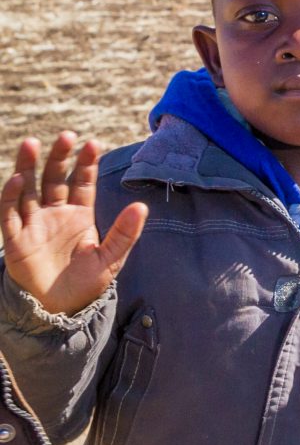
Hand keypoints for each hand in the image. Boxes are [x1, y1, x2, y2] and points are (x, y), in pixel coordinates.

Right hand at [2, 135, 147, 314]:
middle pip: (53, 178)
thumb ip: (125, 233)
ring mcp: (33, 224)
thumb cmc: (86, 283)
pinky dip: (11, 196)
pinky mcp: (15, 239)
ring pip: (27, 189)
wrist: (60, 308)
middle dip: (58, 157)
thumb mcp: (111, 258)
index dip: (85, 164)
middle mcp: (54, 214)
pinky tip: (18, 179)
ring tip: (32, 144)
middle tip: (66, 136)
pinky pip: (10, 214)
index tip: (92, 143)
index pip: (81, 182)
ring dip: (28, 167)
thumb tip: (142, 206)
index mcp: (78, 215)